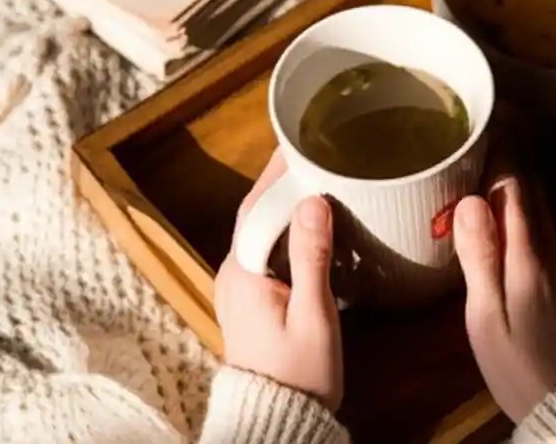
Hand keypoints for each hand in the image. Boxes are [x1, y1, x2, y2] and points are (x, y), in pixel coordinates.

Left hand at [215, 150, 342, 409]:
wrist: (280, 422)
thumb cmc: (299, 375)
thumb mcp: (314, 315)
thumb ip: (312, 257)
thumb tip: (314, 201)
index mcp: (243, 273)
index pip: (255, 206)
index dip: (278, 171)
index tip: (301, 141)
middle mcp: (234, 274)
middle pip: (256, 213)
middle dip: (284, 180)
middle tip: (318, 150)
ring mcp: (241, 287)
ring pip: (263, 230)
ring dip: (288, 202)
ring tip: (321, 175)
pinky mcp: (254, 299)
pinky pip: (269, 249)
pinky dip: (290, 228)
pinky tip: (316, 221)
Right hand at [453, 155, 555, 422]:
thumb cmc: (522, 363)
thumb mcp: (489, 313)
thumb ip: (480, 256)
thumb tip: (471, 199)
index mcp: (528, 251)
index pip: (515, 182)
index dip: (500, 147)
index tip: (482, 115)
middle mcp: (546, 248)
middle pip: (526, 189)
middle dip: (503, 156)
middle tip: (473, 130)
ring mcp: (553, 264)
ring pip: (529, 208)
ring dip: (505, 183)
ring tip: (473, 163)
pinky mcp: (553, 282)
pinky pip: (529, 228)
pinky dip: (509, 210)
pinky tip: (489, 215)